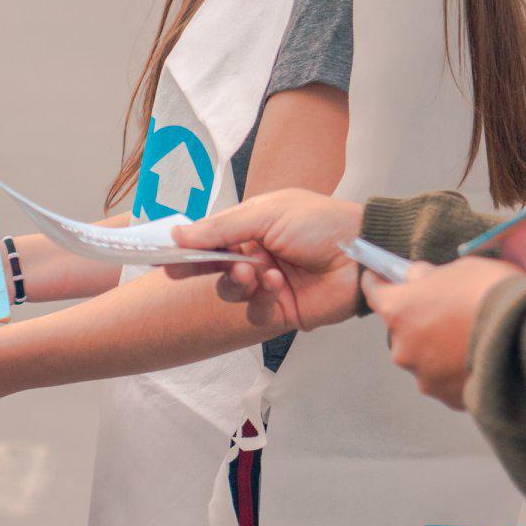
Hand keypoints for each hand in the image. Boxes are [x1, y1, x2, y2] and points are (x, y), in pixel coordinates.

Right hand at [164, 189, 362, 330]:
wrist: (363, 251)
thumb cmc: (321, 222)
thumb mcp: (266, 213)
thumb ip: (221, 227)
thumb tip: (177, 234)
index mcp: (250, 228)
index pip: (207, 239)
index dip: (184, 249)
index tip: (162, 257)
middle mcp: (255, 256)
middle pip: (211, 268)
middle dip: (201, 268)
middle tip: (184, 270)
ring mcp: (267, 285)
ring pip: (230, 292)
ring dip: (235, 282)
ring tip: (251, 272)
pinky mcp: (282, 310)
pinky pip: (255, 312)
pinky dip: (259, 299)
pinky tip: (274, 284)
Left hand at [363, 257, 524, 409]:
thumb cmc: (493, 293)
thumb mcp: (460, 269)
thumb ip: (431, 276)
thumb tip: (417, 277)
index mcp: (398, 310)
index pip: (374, 293)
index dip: (378, 283)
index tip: (378, 278)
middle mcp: (402, 347)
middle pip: (401, 329)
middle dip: (417, 320)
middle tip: (445, 312)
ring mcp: (424, 376)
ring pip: (423, 358)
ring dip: (437, 349)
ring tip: (469, 339)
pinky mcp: (447, 397)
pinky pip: (445, 380)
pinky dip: (455, 371)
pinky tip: (479, 359)